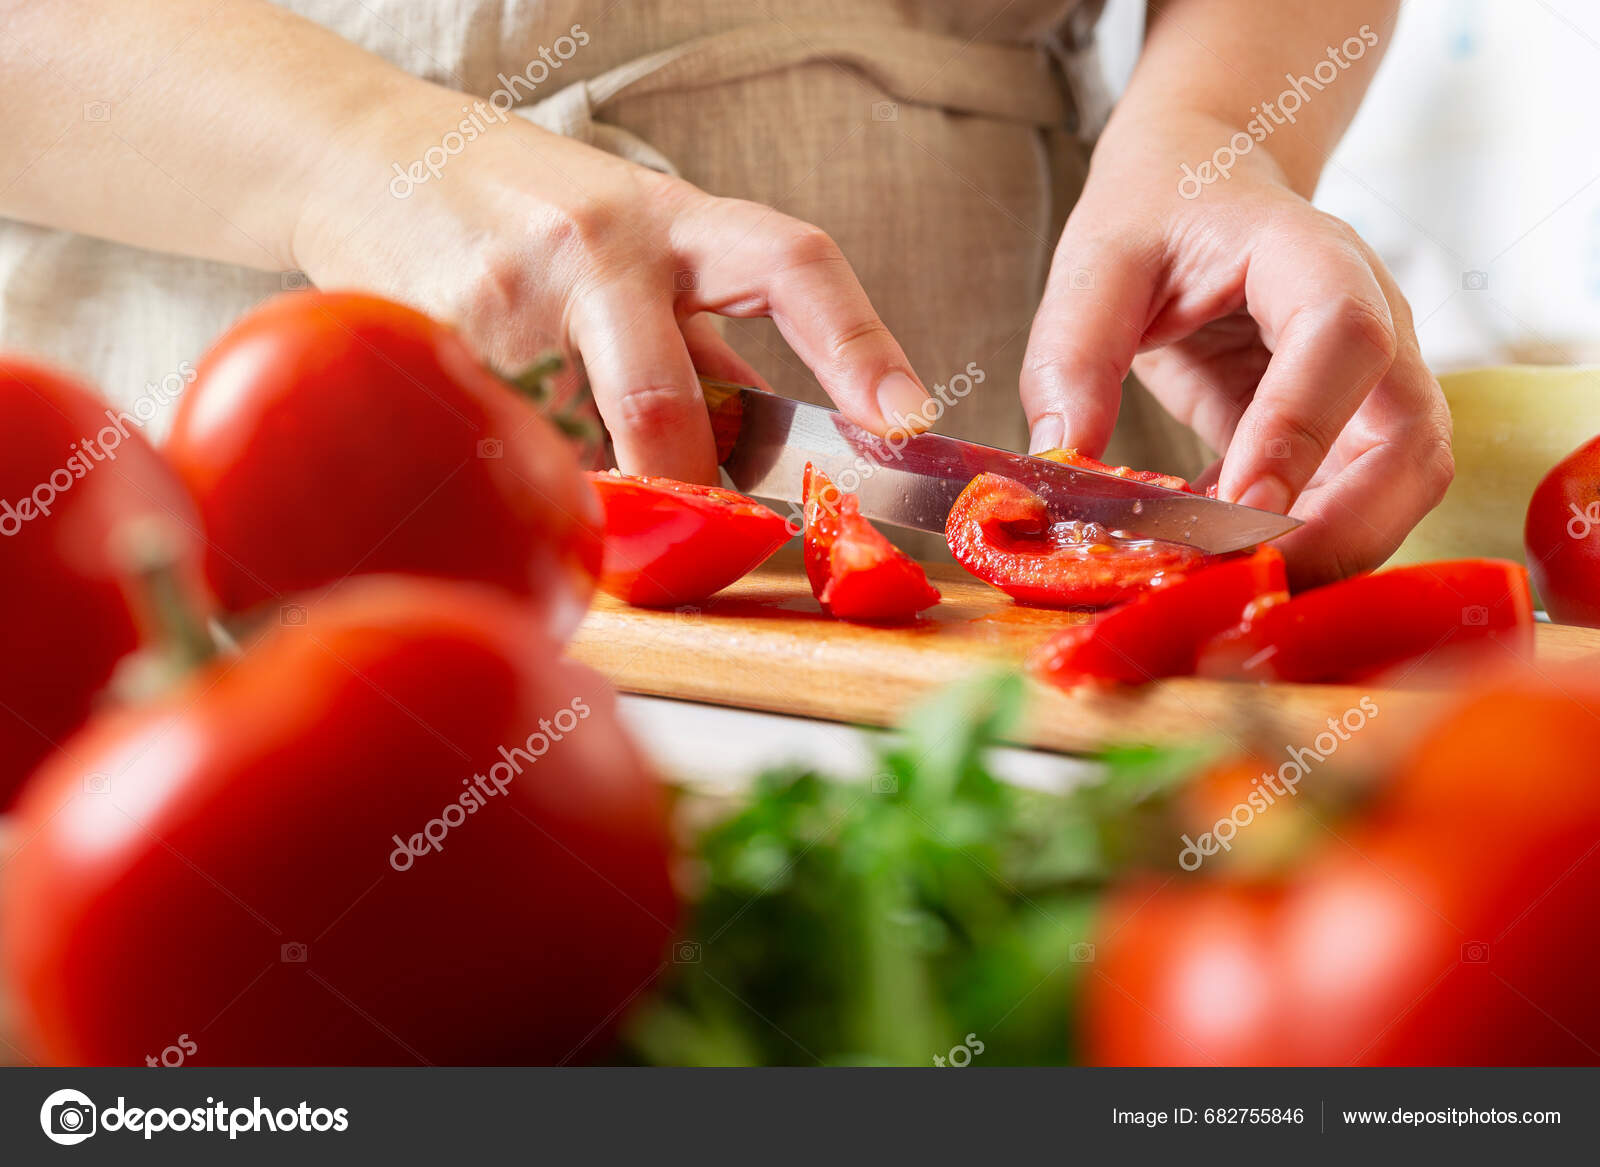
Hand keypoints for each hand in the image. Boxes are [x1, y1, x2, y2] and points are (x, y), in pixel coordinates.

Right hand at [293, 93, 930, 482]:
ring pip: (572, 444)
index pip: (793, 267)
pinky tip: (494, 430)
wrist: (366, 149)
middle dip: (679, 487)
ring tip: (551, 429)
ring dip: (580, 474)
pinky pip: (495, 447)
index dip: (860, 345)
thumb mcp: (642, 249)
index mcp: (675, 220)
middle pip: (663, 402)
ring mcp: (510, 291)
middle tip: (686, 521)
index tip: (909, 421)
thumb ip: (706, 346)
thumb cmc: (529, 211)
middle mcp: (599, 245)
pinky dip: (514, 465)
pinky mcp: (429, 335)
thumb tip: (766, 452)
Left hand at [1020, 111, 1451, 585]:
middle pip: (1409, 444)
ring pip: (1396, 493)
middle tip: (1241, 584)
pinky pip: (1343, 511)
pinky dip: (1288, 552)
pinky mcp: (1343, 439)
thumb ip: (1072, 352)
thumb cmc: (1157, 215)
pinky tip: (1211, 568)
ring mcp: (1373, 388)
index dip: (1301, 428)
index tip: (1241, 507)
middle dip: (1340, 531)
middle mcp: (1376, 325)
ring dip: (1323, 556)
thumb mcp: (1098, 262)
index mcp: (1314, 256)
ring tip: (1221, 591)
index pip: (1346, 337)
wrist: (1204, 189)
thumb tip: (1060, 460)